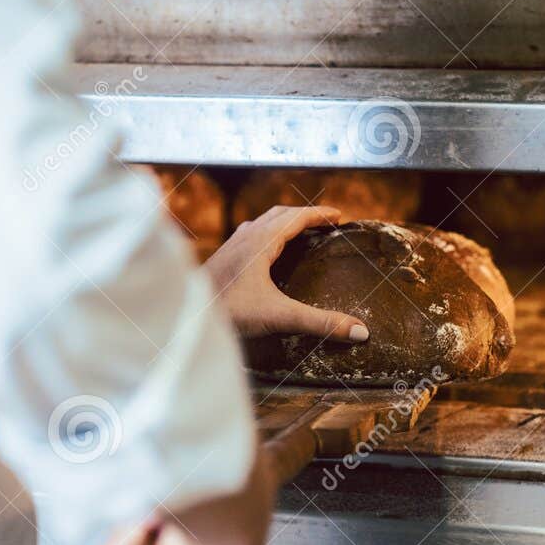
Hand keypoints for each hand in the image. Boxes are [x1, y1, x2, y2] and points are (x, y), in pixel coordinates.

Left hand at [205, 205, 369, 341]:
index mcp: (261, 242)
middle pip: (280, 215)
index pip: (296, 217)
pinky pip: (249, 235)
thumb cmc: (228, 312)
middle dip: (305, 215)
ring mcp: (231, 246)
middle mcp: (245, 237)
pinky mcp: (221, 259)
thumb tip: (360, 330)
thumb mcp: (280, 317)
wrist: (185, 317)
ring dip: (284, 222)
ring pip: (262, 223)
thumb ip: (319, 323)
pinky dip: (266, 233)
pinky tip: (265, 251)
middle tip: (325, 223)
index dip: (319, 214)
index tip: (339, 216)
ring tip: (300, 231)